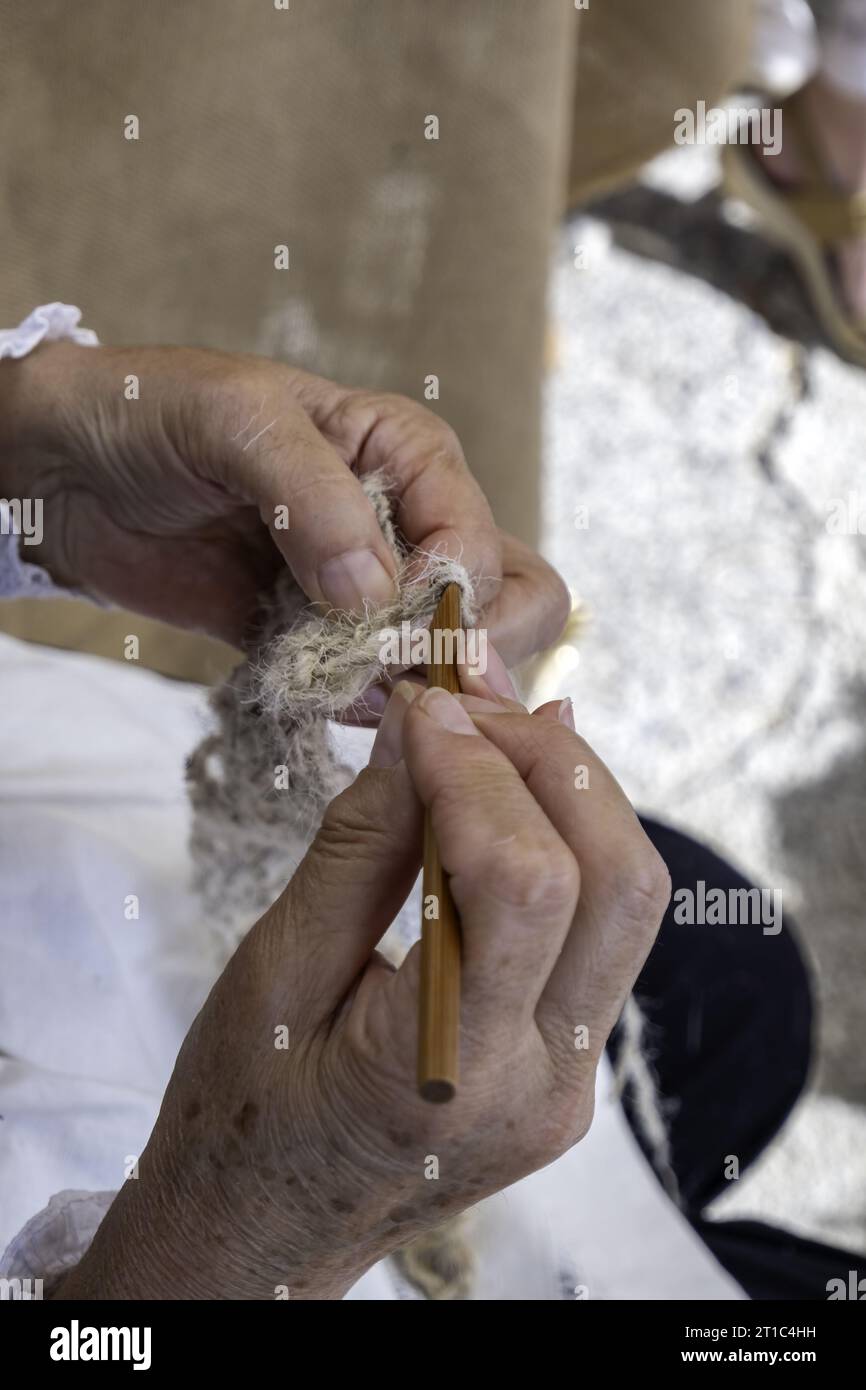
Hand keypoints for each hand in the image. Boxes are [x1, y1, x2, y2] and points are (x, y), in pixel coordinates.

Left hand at [0, 343, 567, 663]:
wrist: (68, 468)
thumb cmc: (156, 411)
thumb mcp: (239, 422)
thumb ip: (315, 500)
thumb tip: (379, 596)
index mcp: (408, 454)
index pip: (478, 540)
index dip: (456, 595)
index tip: (398, 629)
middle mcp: (405, 522)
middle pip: (509, 599)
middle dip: (476, 650)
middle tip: (412, 679)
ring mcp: (365, 589)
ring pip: (449, 654)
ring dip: (415, 688)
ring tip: (349, 688)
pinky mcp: (316, 640)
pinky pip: (370, 689)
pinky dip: (357, 706)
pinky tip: (315, 693)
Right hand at [57, 685, 669, 1299]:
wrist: (260, 1236)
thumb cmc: (240, 1114)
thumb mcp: (276, 971)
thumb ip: (362, 847)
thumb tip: (423, 730)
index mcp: (449, 1071)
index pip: (522, 882)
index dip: (479, 768)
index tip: (423, 705)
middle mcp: (542, 1082)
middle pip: (617, 882)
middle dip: (553, 762)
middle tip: (471, 702)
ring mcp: (572, 1081)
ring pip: (629, 900)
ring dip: (572, 792)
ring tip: (492, 728)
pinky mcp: (571, 1065)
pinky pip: (600, 931)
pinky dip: (566, 840)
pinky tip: (511, 789)